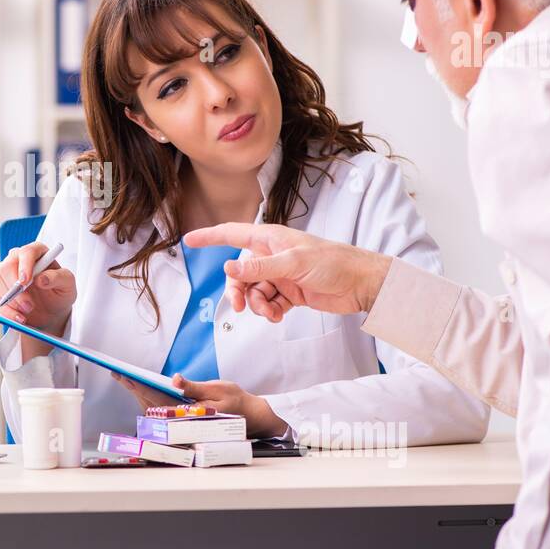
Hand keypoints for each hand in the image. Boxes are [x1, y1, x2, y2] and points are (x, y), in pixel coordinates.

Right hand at [0, 242, 75, 356]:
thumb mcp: (67, 285)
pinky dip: (6, 310)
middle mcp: (18, 259)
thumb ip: (59, 278)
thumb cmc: (60, 292)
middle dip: (16, 289)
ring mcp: (5, 274)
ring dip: (11, 300)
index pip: (26, 252)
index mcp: (36, 253)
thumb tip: (42, 278)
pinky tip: (19, 317)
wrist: (51, 310)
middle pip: (7, 266)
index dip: (24, 265)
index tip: (26, 281)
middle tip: (29, 305)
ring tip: (27, 311)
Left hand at [111, 372, 286, 438]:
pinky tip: (138, 388)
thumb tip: (175, 380)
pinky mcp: (182, 418)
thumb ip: (194, 387)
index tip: (126, 377)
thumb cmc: (235, 401)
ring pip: (152, 407)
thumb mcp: (217, 389)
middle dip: (133, 387)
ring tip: (123, 377)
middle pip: (150, 403)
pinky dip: (146, 398)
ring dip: (137, 393)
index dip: (139, 387)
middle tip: (116, 373)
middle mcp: (182, 419)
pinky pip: (159, 409)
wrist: (249, 416)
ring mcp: (181, 420)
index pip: (158, 398)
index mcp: (188, 411)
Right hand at [182, 223, 391, 322]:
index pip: (232, 234)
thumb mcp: (293, 264)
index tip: (188, 239)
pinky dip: (268, 310)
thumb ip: (260, 267)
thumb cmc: (332, 263)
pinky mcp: (289, 292)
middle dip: (237, 290)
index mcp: (270, 239)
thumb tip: (229, 266)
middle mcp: (271, 255)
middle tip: (238, 307)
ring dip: (256, 304)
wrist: (360, 284)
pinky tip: (278, 314)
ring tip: (271, 312)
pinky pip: (266, 302)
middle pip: (239, 272)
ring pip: (252, 291)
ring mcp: (279, 275)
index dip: (209, 237)